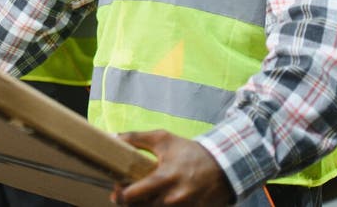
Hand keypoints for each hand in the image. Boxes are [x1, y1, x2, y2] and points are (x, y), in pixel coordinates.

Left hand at [111, 130, 232, 205]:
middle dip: (131, 202)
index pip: (133, 195)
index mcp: (164, 178)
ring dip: (146, 205)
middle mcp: (173, 198)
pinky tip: (159, 200)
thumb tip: (113, 137)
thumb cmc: (189, 152)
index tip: (117, 189)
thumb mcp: (163, 139)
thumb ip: (136, 138)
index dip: (121, 194)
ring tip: (144, 196)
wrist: (222, 167)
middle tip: (127, 194)